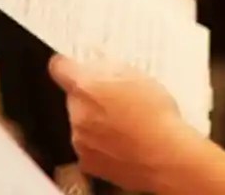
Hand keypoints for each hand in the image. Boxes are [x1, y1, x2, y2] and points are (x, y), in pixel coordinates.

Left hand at [48, 56, 198, 192]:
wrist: (164, 156)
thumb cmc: (156, 117)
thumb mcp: (139, 76)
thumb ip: (109, 66)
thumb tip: (94, 63)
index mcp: (86, 86)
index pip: (59, 67)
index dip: (66, 65)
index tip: (72, 66)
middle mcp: (77, 112)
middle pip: (75, 99)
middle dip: (92, 98)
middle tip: (121, 101)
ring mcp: (79, 139)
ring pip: (82, 124)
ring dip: (97, 122)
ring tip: (129, 124)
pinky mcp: (86, 161)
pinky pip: (89, 147)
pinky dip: (102, 145)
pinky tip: (125, 142)